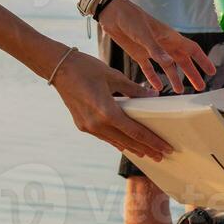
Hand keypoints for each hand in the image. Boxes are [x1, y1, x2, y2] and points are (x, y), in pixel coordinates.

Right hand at [50, 50, 173, 160]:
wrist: (58, 67)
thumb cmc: (86, 68)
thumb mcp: (114, 76)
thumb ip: (134, 90)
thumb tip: (153, 97)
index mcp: (107, 111)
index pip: (135, 132)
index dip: (152, 141)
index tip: (165, 148)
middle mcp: (97, 123)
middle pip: (128, 141)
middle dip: (146, 149)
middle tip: (162, 156)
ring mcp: (88, 127)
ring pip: (116, 142)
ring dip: (132, 148)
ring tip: (147, 153)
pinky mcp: (82, 125)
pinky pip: (105, 137)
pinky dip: (118, 141)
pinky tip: (127, 145)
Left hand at [98, 0, 214, 93]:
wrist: (112, 14)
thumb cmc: (130, 18)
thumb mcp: (144, 34)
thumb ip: (156, 50)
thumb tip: (169, 63)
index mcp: (170, 37)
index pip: (192, 50)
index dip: (203, 60)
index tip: (211, 72)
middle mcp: (163, 44)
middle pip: (182, 61)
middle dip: (192, 74)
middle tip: (200, 88)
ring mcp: (152, 50)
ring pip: (167, 67)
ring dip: (174, 78)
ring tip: (179, 91)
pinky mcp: (139, 54)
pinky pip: (149, 69)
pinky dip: (154, 78)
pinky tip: (158, 87)